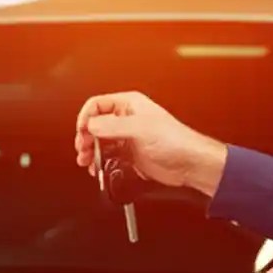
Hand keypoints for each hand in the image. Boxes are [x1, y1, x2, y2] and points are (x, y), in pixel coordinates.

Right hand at [74, 91, 227, 195]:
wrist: (190, 163)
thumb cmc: (176, 140)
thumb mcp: (141, 128)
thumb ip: (114, 126)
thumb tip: (92, 125)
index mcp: (130, 104)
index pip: (97, 105)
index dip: (86, 118)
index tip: (83, 132)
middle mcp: (127, 119)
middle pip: (95, 124)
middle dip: (86, 137)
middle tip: (83, 149)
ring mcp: (128, 137)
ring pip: (100, 142)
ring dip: (91, 152)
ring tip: (87, 161)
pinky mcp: (130, 154)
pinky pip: (109, 156)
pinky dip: (101, 162)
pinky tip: (99, 168)